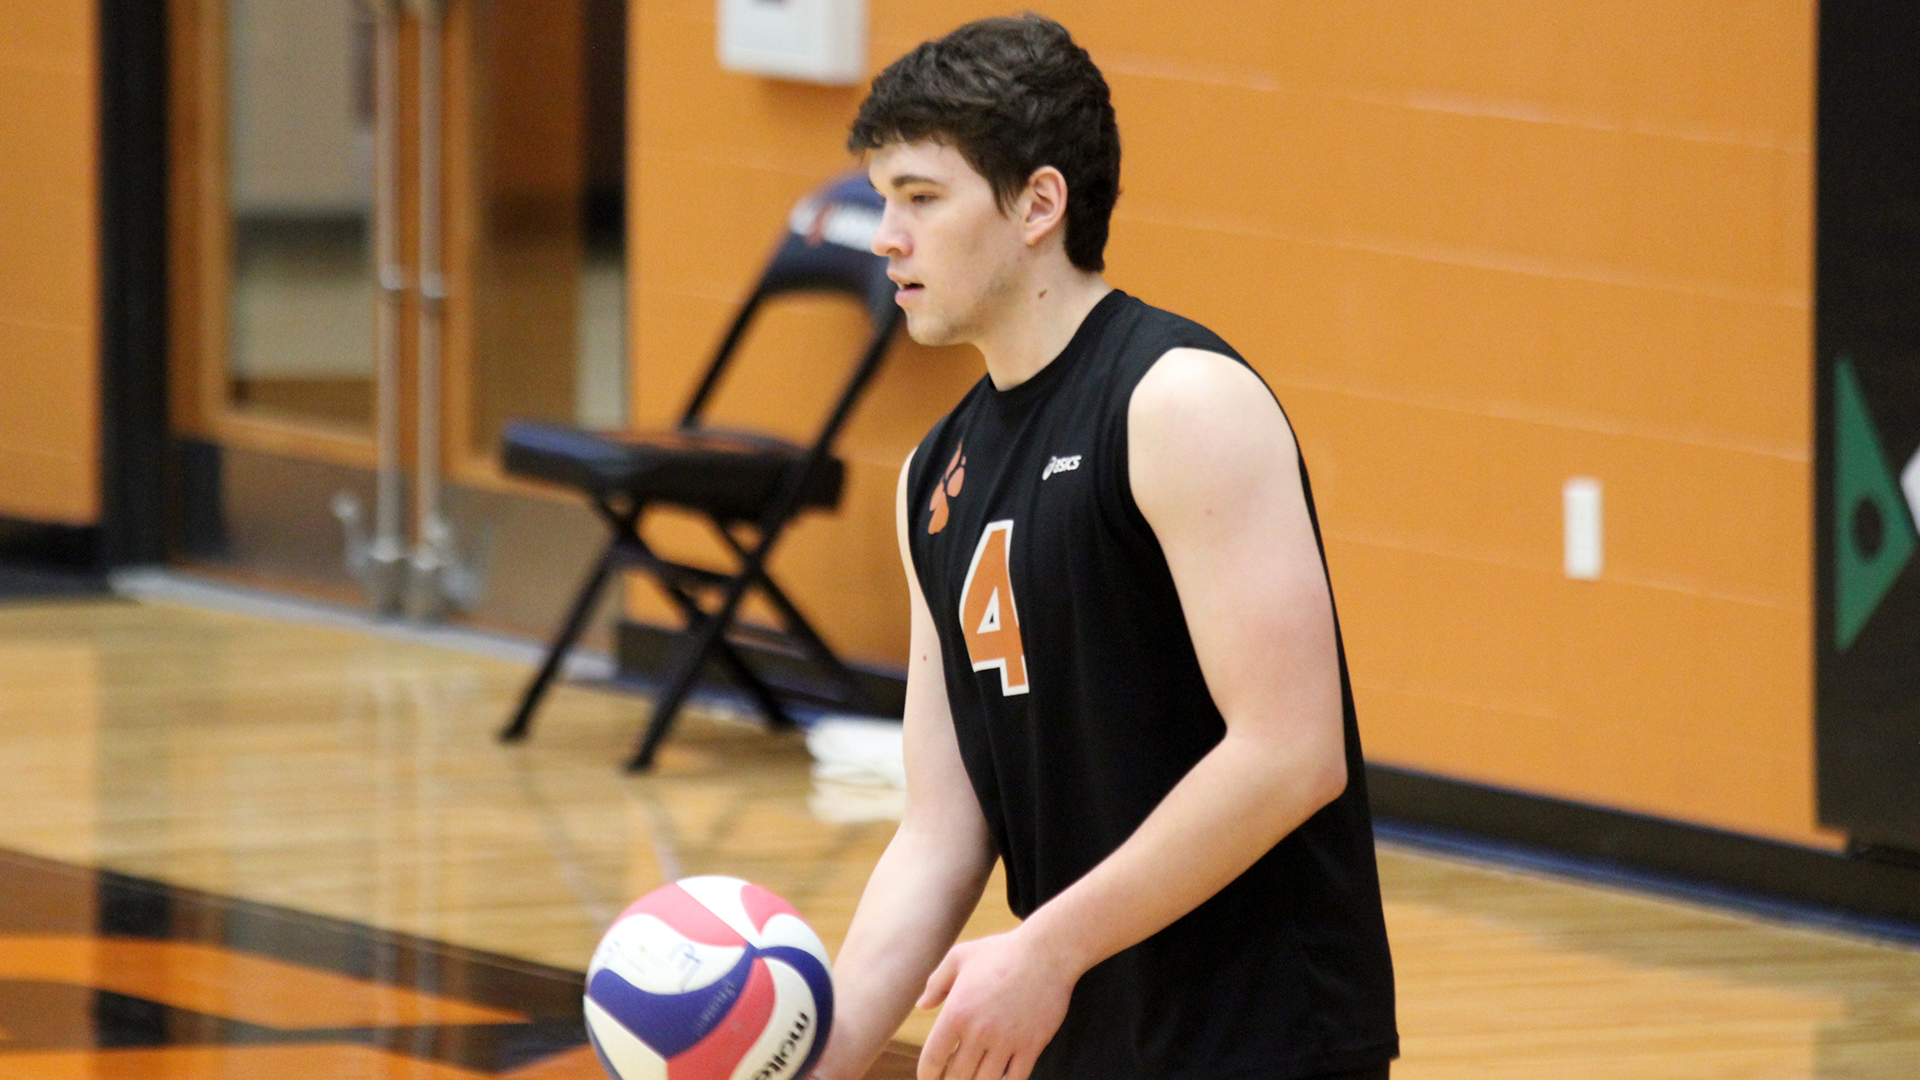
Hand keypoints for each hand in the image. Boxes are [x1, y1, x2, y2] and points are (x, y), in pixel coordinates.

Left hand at [914, 928, 1078, 1079]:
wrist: (1047, 952)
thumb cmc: (1001, 951)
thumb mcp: (960, 957)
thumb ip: (936, 983)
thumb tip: (921, 1006)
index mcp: (956, 1013)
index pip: (933, 1058)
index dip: (927, 1075)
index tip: (928, 1079)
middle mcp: (978, 1032)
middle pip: (958, 1076)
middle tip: (953, 1078)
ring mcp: (1006, 1041)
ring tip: (974, 1079)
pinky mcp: (1031, 1045)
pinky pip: (1015, 1079)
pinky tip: (999, 1079)